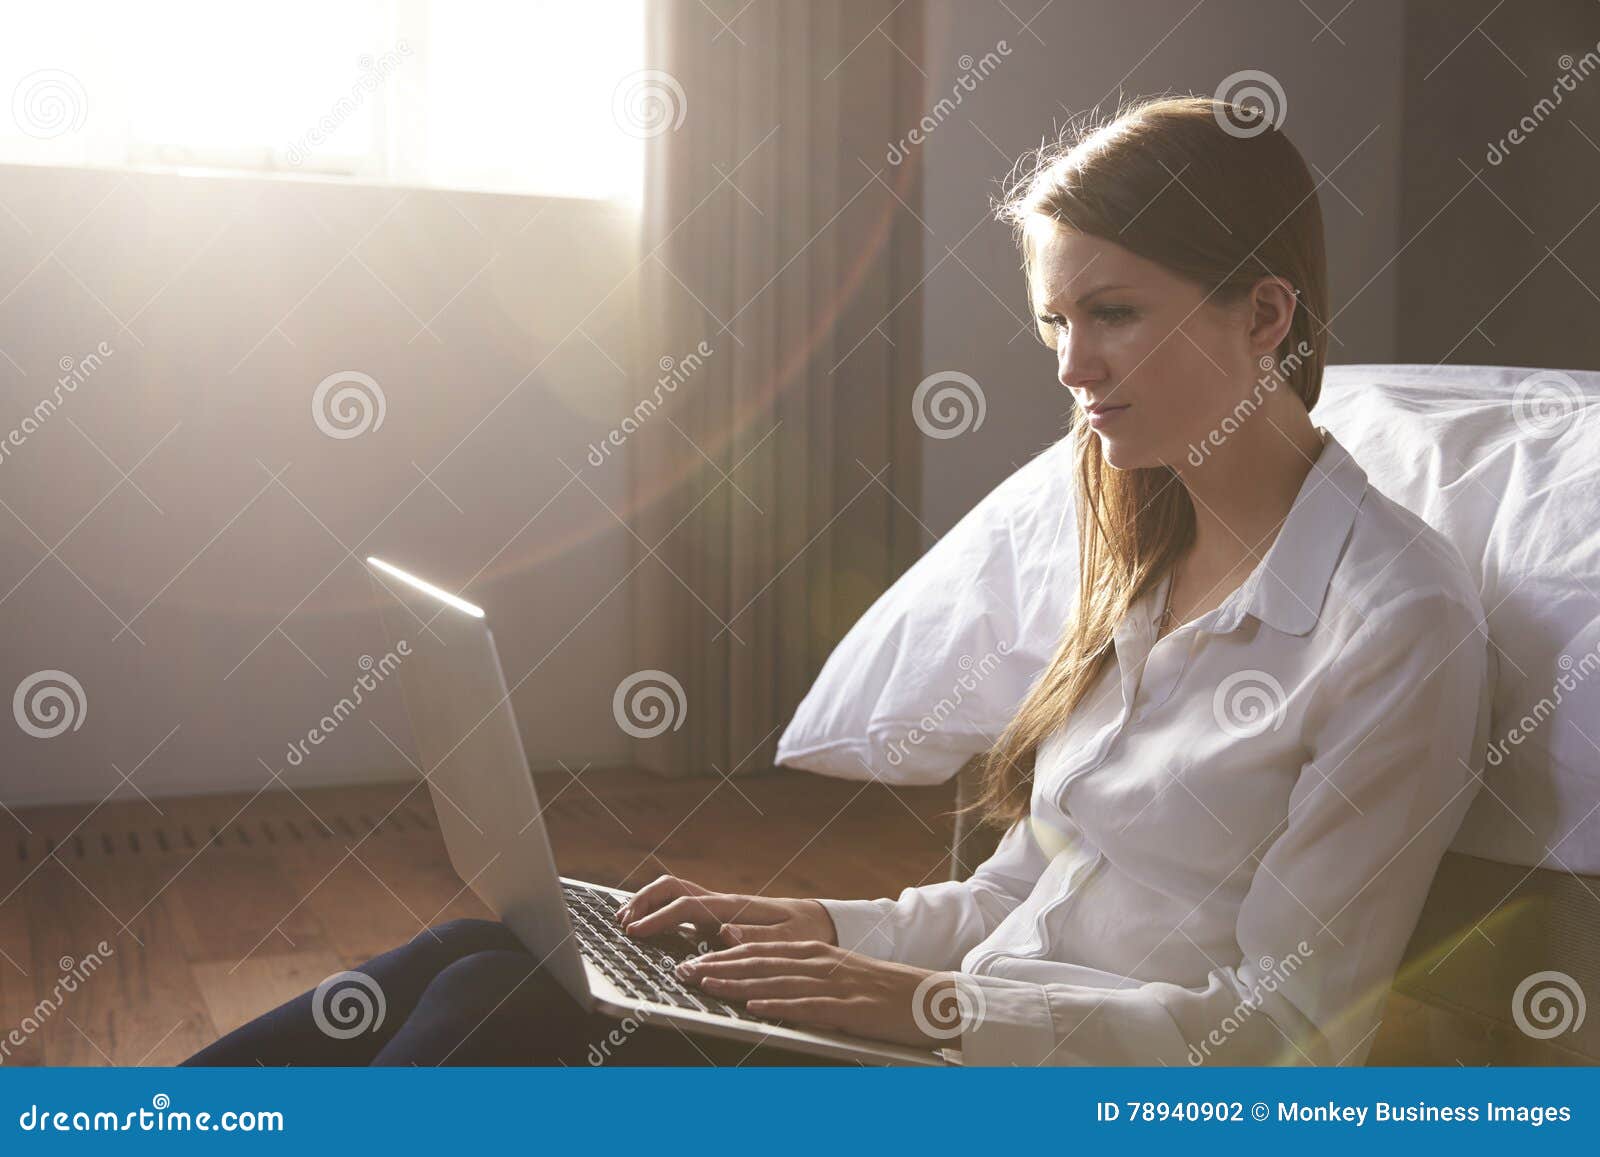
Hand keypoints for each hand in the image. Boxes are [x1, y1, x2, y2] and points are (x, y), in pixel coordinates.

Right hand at [615, 874, 837, 948]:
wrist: (819, 921)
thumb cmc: (806, 931)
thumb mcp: (789, 939)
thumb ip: (757, 937)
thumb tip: (724, 934)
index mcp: (733, 907)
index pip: (686, 906)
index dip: (658, 918)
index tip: (636, 932)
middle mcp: (721, 902)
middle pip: (672, 888)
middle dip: (643, 901)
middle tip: (623, 922)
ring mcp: (718, 907)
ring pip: (674, 893)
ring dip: (647, 902)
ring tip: (625, 920)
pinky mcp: (718, 915)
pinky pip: (682, 906)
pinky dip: (660, 909)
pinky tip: (647, 923)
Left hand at [675, 940, 969, 1049]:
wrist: (927, 998)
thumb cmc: (880, 992)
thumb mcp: (837, 976)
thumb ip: (801, 976)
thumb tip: (762, 983)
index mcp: (815, 953)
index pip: (760, 952)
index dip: (723, 957)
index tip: (693, 962)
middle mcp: (819, 962)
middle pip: (760, 963)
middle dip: (718, 967)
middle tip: (684, 971)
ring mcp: (832, 983)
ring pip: (775, 980)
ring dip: (737, 982)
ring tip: (707, 985)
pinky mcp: (846, 1005)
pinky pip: (806, 1004)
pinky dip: (777, 1004)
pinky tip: (755, 1005)